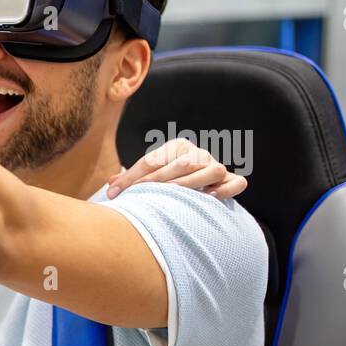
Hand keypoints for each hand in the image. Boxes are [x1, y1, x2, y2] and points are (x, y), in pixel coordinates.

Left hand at [108, 137, 246, 199]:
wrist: (196, 181)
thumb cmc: (166, 179)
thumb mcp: (147, 175)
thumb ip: (130, 179)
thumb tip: (110, 186)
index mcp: (176, 147)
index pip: (154, 160)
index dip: (133, 177)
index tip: (116, 193)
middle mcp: (198, 154)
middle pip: (182, 164)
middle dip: (158, 181)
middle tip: (141, 196)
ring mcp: (216, 166)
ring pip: (212, 170)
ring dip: (193, 183)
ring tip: (174, 196)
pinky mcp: (230, 180)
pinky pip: (236, 182)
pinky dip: (226, 189)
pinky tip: (209, 198)